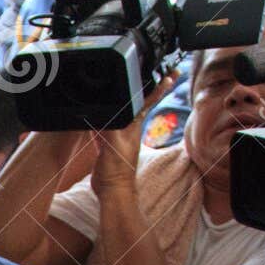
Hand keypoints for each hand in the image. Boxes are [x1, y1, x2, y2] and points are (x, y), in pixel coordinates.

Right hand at [91, 74, 175, 193]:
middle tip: (149, 75)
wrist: (112, 190)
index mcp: (132, 127)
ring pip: (118, 115)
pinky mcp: (106, 146)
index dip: (158, 88)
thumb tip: (103, 111)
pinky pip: (103, 129)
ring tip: (120, 91)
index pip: (148, 102)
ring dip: (119, 104)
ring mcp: (117, 138)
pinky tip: (93, 118)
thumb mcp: (113, 144)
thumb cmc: (118, 170)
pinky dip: (99, 121)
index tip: (171, 75)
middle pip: (134, 104)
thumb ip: (109, 126)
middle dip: (140, 90)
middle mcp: (127, 130)